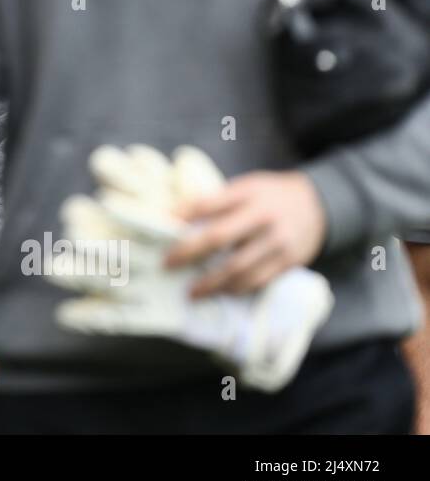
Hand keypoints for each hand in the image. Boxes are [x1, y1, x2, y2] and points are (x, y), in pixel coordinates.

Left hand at [168, 170, 327, 296]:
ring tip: (191, 292)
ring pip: (239, 267)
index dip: (183, 215)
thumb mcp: (246, 187)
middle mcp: (263, 216)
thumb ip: (217, 201)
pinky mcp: (289, 261)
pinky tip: (221, 293)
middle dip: (189, 253)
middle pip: (219, 237)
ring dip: (212, 283)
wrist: (319, 204)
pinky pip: (259, 280)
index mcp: (248, 193)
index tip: (160, 226)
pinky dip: (237, 289)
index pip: (208, 203)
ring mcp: (278, 241)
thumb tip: (175, 218)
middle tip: (167, 264)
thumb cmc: (270, 196)